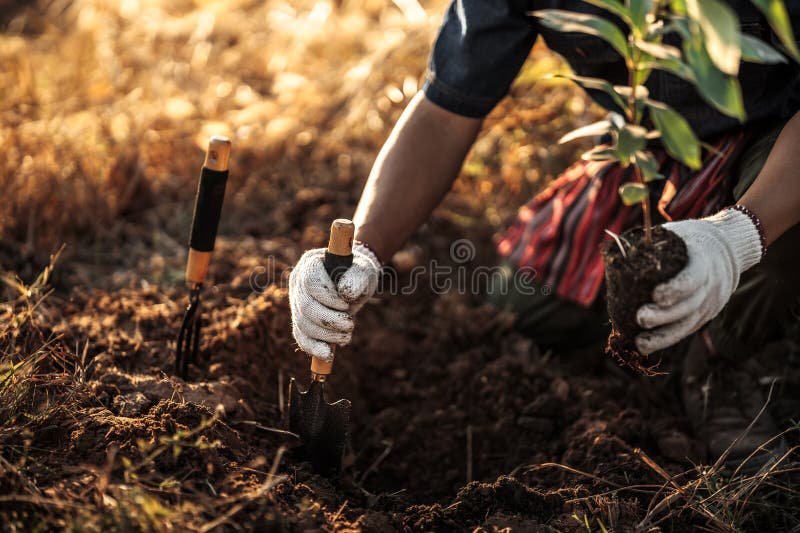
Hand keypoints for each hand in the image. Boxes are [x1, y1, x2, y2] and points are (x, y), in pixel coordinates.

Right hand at [289, 243, 379, 360]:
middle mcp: (298, 282)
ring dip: (326, 335)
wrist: (353, 281)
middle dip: (329, 321)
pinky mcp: (299, 319)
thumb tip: (344, 294)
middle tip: (350, 325)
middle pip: (305, 307)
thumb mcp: (363, 271)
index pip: (311, 282)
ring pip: (303, 324)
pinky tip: (327, 355)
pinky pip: (301, 336)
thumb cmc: (358, 272)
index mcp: (310, 264)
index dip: (328, 298)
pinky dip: (313, 347)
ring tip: (346, 336)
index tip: (346, 304)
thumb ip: (356, 278)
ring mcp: (296, 301)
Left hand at [636, 208, 763, 353]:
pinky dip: (666, 339)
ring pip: (687, 324)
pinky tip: (646, 346)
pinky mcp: (703, 316)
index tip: (655, 295)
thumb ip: (652, 244)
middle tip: (641, 318)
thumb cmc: (689, 240)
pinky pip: (685, 330)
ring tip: (640, 343)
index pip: (694, 278)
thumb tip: (617, 251)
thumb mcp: (675, 234)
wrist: (726, 249)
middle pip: (689, 306)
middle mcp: (710, 286)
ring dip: (663, 336)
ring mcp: (708, 304)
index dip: (676, 288)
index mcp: (704, 261)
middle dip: (664, 316)